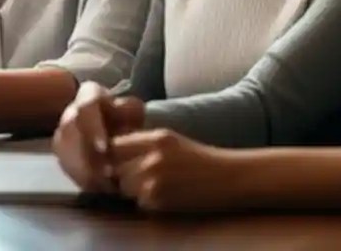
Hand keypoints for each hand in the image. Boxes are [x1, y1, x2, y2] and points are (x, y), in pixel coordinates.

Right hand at [53, 82, 144, 192]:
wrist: (113, 126)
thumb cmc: (125, 116)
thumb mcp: (133, 109)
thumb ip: (130, 110)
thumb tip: (122, 114)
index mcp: (89, 93)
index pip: (85, 108)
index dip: (92, 128)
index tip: (104, 148)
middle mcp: (71, 110)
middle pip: (70, 131)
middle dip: (87, 154)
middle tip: (106, 173)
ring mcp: (62, 131)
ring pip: (64, 150)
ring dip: (84, 169)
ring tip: (104, 183)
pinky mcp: (61, 151)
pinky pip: (65, 164)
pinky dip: (81, 177)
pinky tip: (98, 187)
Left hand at [109, 129, 233, 212]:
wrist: (228, 177)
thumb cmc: (199, 158)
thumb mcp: (170, 140)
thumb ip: (143, 143)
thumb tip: (112, 150)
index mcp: (156, 137)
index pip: (115, 145)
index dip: (116, 155)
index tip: (122, 161)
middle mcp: (153, 156)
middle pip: (116, 168)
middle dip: (123, 174)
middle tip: (138, 177)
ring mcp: (155, 179)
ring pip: (124, 187)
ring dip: (133, 190)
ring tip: (153, 187)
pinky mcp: (160, 199)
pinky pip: (139, 202)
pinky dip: (147, 202)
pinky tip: (164, 196)